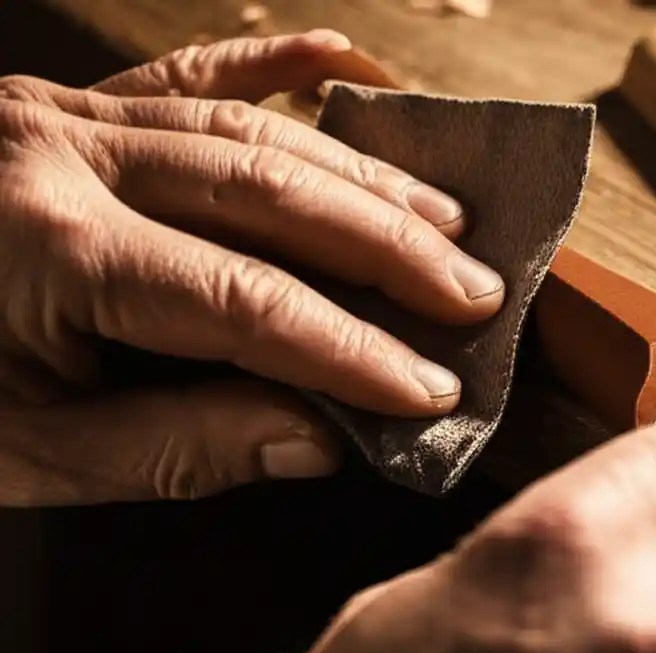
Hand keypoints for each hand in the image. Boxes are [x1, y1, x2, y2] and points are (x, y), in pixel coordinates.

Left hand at [0, 31, 503, 504]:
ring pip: (249, 128)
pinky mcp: (67, 99)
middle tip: (476, 291)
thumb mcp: (22, 454)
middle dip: (387, 247)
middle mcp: (61, 153)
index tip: (430, 390)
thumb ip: (175, 445)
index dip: (350, 351)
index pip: (243, 300)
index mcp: (45, 248)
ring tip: (445, 214)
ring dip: (361, 170)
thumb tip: (320, 435)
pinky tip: (350, 60)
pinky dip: (277, 62)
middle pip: (268, 192)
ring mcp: (63, 111)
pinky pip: (188, 70)